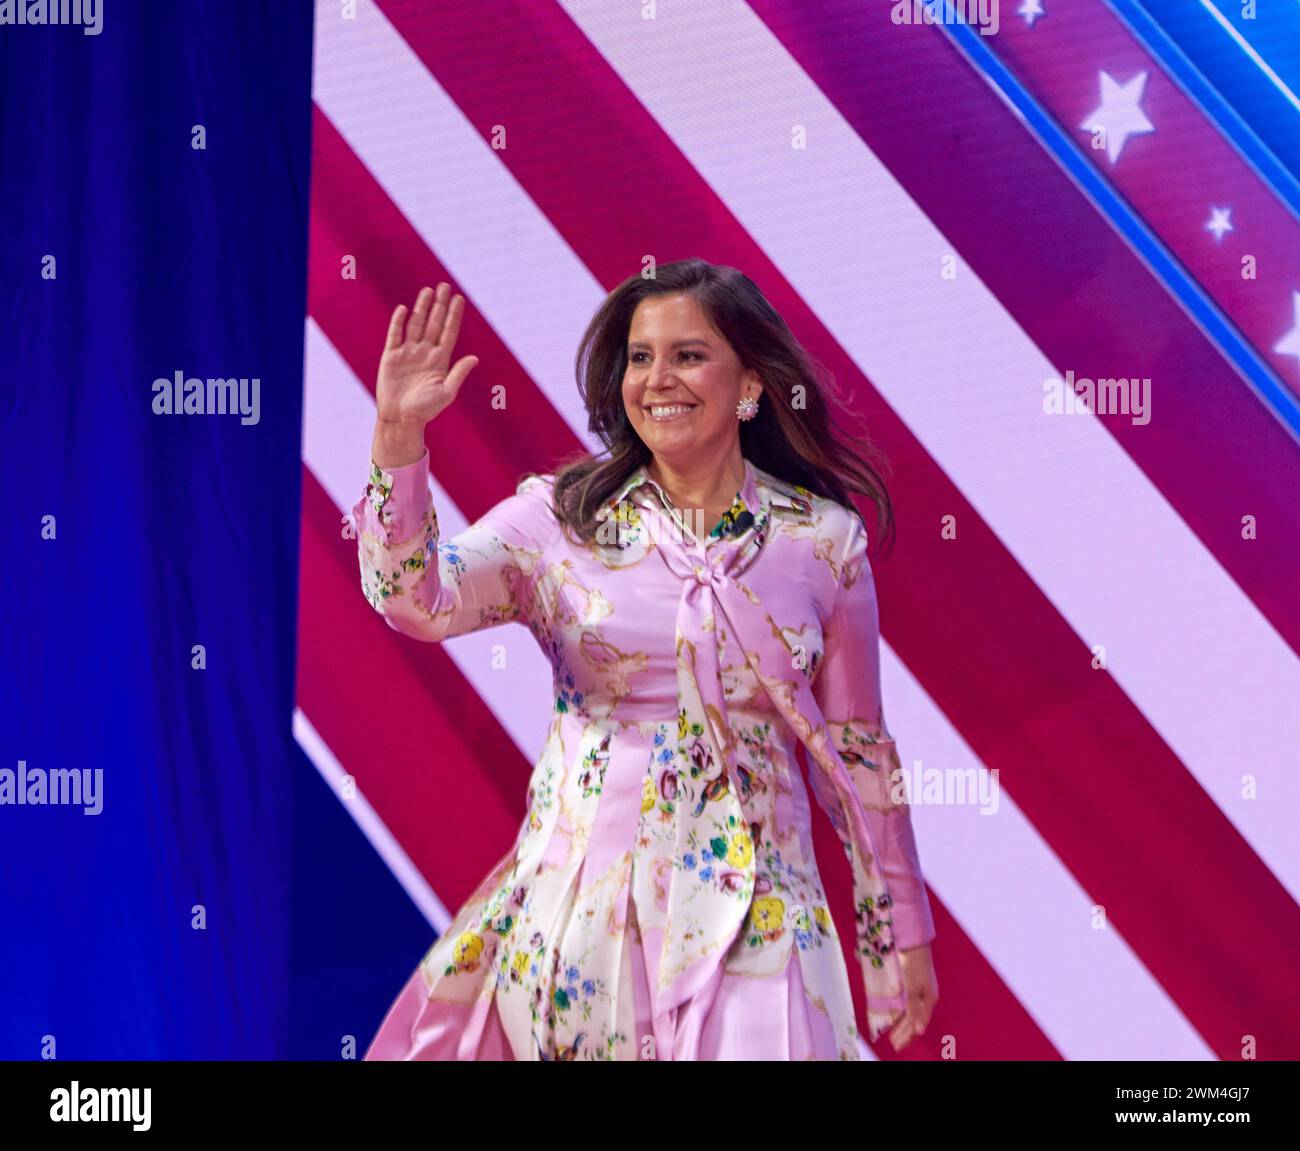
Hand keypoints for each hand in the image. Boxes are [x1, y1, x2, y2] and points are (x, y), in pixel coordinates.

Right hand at [376, 283, 478, 428]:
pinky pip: (395, 335)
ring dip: (422, 308)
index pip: (449, 332)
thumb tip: (475, 358)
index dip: (454, 315)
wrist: (400, 419)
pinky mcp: (391, 356)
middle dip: (440, 305)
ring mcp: (408, 353)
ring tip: (428, 291)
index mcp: (440, 360)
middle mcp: (425, 352)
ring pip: (416, 324)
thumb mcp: (446, 392)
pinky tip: (404, 309)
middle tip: (445, 286)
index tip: (459, 299)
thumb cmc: (425, 410)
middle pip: (434, 323)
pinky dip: (399, 322)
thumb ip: (458, 373)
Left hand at [886, 943, 937, 1052]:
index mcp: (929, 1000)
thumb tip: (919, 1031)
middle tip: (895, 1045)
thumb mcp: (913, 988)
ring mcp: (922, 990)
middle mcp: (927, 997)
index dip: (908, 1036)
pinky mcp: (915, 984)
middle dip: (905, 1034)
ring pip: (912, 1013)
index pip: (918, 1024)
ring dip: (903, 1025)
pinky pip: (909, 1004)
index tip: (897, 1045)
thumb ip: (915, 1009)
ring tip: (894, 1035)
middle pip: (915, 1020)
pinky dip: (902, 1013)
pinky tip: (896, 1016)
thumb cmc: (914, 965)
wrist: (915, 943)